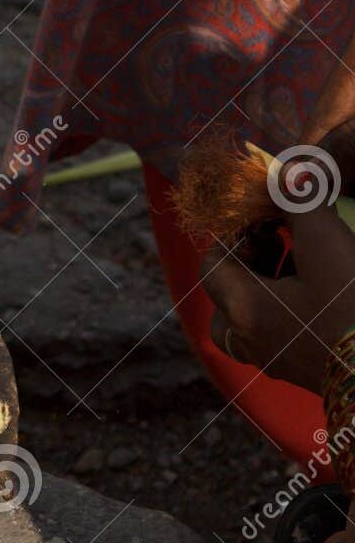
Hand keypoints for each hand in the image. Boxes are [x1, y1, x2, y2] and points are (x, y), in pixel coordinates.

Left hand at [201, 172, 354, 391]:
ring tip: (308, 259)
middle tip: (284, 237)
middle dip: (252, 259)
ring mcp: (278, 361)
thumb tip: (288, 171)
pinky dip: (291, 307)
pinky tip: (327, 289)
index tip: (267, 215)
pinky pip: (281, 334)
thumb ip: (302, 204)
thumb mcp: (329, 245)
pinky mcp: (306, 371)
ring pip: (254, 316)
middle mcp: (251, 340)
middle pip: (228, 294)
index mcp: (243, 310)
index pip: (212, 264)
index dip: (234, 233)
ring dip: (272, 283)